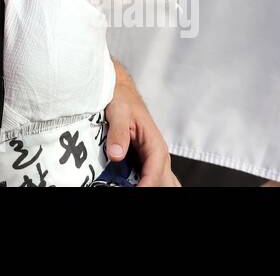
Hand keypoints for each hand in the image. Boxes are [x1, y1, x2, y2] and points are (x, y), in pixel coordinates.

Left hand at [105, 62, 179, 186]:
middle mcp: (157, 154)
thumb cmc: (121, 98)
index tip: (136, 191)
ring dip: (152, 186)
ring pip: (162, 181)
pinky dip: (145, 183)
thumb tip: (116, 155)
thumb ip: (118, 132)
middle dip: (153, 187)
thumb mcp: (118, 111)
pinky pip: (149, 177)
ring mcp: (151, 159)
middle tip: (133, 189)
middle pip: (163, 181)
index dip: (147, 185)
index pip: (154, 171)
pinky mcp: (142, 161)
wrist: (120, 89)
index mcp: (154, 143)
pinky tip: (131, 185)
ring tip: (135, 187)